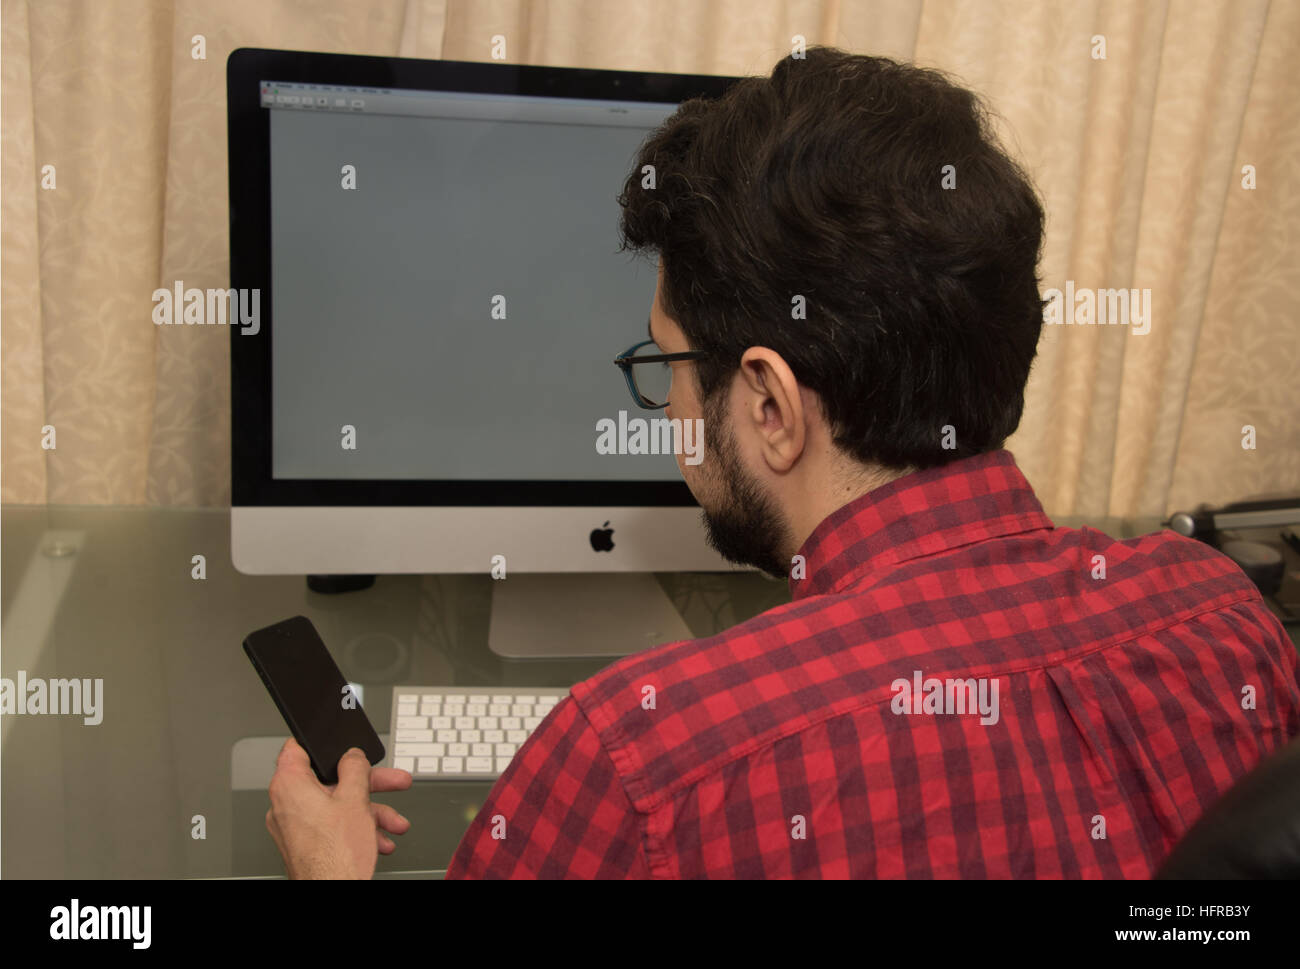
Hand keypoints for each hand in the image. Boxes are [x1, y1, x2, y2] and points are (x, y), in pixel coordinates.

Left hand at [266, 738, 412, 878]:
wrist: (333, 893)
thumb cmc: (335, 856)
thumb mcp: (355, 799)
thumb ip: (355, 769)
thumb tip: (352, 756)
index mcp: (289, 785)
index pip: (299, 748)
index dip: (324, 744)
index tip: (342, 745)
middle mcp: (285, 804)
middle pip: (329, 780)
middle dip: (367, 784)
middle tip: (391, 781)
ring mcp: (294, 827)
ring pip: (335, 806)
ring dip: (369, 811)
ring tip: (394, 822)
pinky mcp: (304, 844)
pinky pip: (332, 826)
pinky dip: (356, 828)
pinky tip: (379, 838)